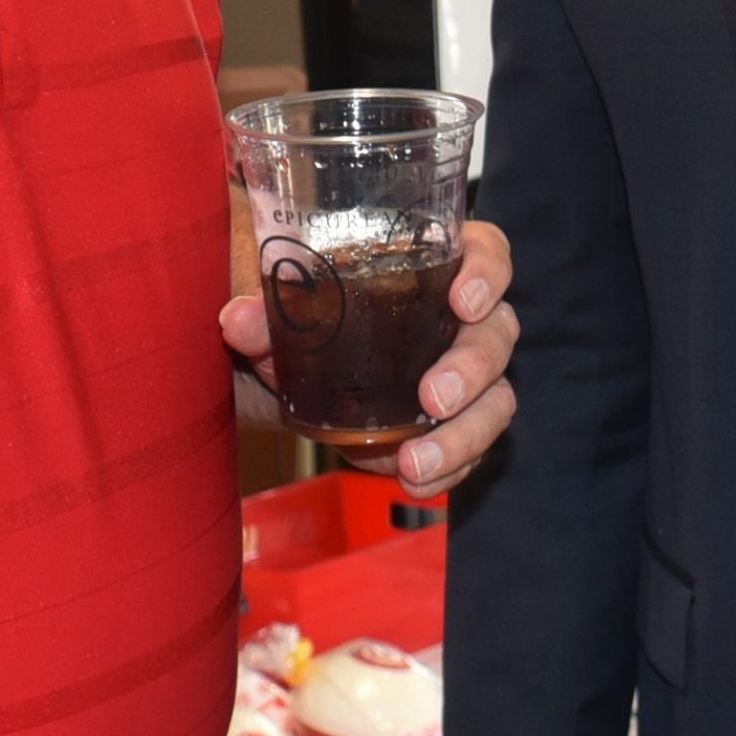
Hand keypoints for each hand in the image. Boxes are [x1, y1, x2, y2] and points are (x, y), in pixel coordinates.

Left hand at [221, 218, 518, 496]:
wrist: (290, 370)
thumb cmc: (301, 310)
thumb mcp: (277, 304)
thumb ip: (262, 310)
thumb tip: (237, 320)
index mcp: (431, 264)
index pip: (485, 251)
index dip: (486, 272)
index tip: (462, 302)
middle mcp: (458, 318)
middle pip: (498, 333)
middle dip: (472, 369)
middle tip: (432, 398)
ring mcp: (462, 375)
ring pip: (495, 400)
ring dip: (464, 435)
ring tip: (415, 462)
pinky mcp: (450, 425)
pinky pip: (469, 449)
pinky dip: (448, 470)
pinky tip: (415, 484)